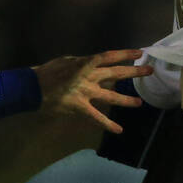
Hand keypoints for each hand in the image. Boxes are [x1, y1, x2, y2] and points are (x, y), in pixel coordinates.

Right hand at [33, 49, 152, 133]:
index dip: (125, 54)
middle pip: (115, 73)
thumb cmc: (46, 73)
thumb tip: (92, 63)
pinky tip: (119, 130)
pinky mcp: (80, 107)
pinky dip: (107, 124)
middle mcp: (88, 77)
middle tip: (149, 71)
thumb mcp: (65, 61)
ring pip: (110, 96)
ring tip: (140, 103)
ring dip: (126, 100)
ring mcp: (85, 93)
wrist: (32, 88)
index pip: (108, 56)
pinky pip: (96, 117)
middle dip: (134, 72)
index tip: (140, 53)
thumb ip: (81, 63)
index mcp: (84, 63)